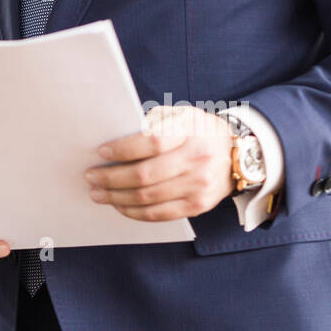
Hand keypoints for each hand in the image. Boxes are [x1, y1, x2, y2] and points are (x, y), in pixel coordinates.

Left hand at [87, 105, 235, 220]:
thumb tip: (115, 138)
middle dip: (110, 178)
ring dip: (116, 197)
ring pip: (147, 198)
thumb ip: (154, 123)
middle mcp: (197, 159)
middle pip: (143, 175)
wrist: (240, 155)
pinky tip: (119, 205)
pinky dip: (133, 211)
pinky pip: (158, 214)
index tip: (101, 152)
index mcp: (191, 131)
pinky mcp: (197, 205)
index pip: (151, 142)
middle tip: (91, 177)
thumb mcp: (182, 115)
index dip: (122, 149)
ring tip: (98, 193)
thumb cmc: (199, 132)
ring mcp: (198, 185)